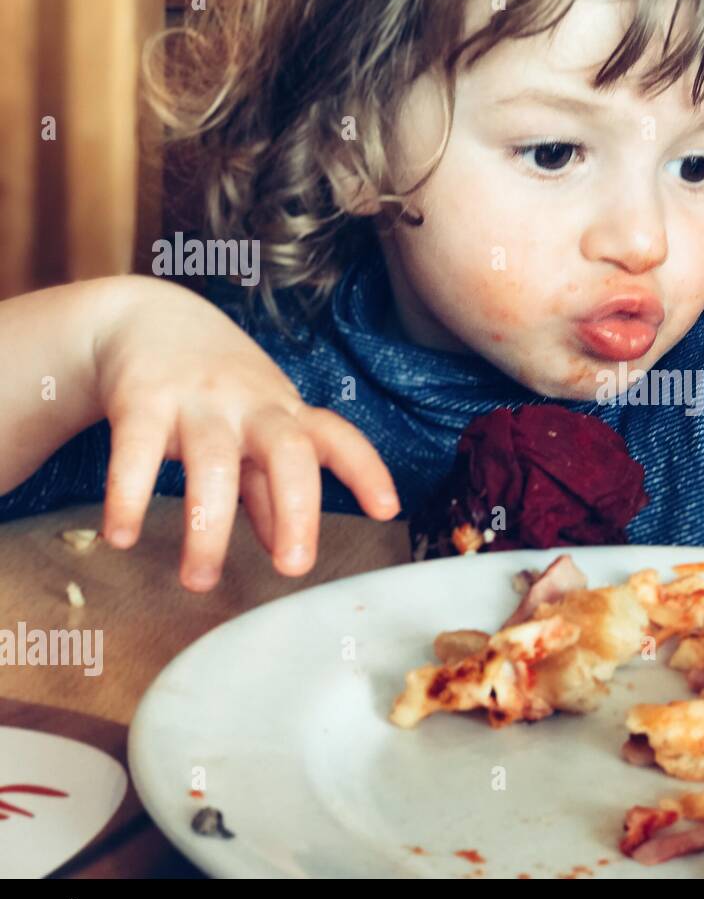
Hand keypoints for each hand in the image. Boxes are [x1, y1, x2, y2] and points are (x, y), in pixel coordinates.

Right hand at [92, 277, 398, 590]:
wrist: (144, 317)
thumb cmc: (215, 387)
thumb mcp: (253, 427)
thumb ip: (267, 488)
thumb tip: (283, 547)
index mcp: (285, 413)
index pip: (337, 438)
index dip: (366, 470)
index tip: (387, 509)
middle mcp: (250, 405)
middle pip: (287, 452)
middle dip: (297, 509)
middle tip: (294, 568)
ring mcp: (198, 401)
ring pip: (212, 465)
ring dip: (207, 528)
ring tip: (199, 580)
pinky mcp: (142, 401)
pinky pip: (137, 453)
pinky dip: (129, 497)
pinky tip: (122, 537)